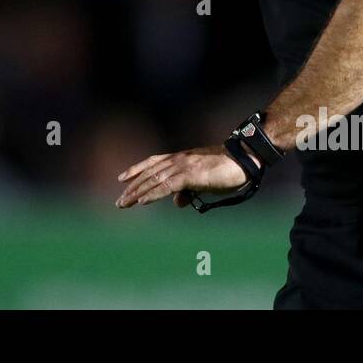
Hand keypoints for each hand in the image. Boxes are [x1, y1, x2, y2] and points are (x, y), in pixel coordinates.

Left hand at [115, 144, 249, 209]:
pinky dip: (152, 194)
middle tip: (120, 201)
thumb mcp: (204, 181)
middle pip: (149, 173)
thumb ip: (188, 190)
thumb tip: (177, 202)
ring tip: (124, 203)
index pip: (153, 162)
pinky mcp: (190, 175)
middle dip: (132, 187)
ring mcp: (183, 166)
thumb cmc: (226, 170)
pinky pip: (166, 186)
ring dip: (137, 192)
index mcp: (181, 158)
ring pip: (154, 180)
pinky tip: (142, 201)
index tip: (122, 179)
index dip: (136, 170)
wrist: (242, 160)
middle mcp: (178, 160)